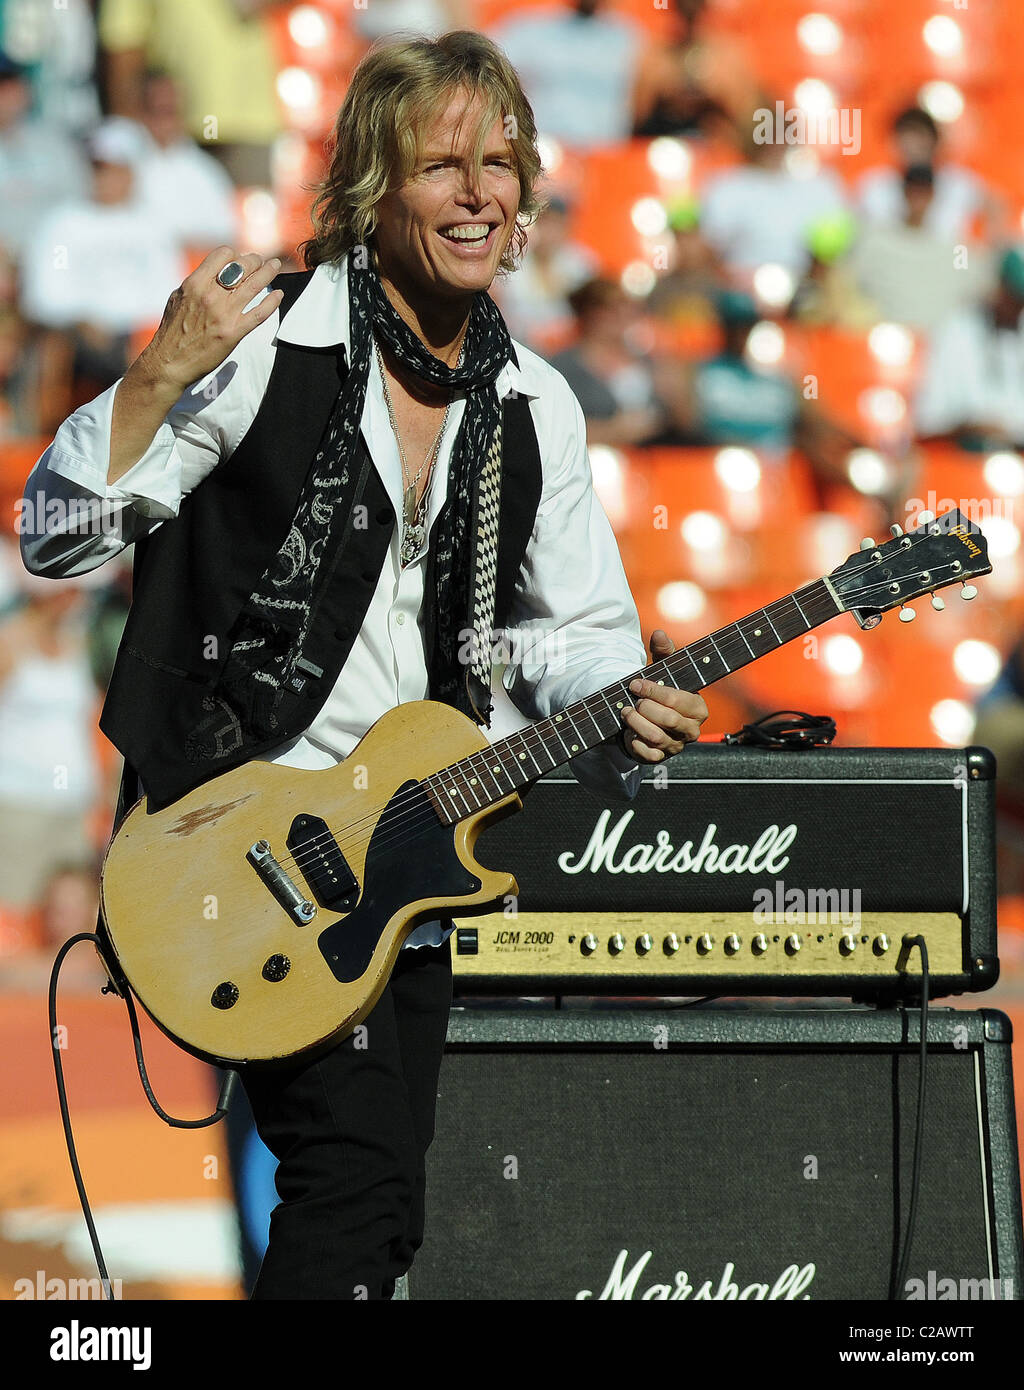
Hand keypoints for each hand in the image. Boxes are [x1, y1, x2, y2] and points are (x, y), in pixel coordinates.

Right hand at [133, 247, 284, 394]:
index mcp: (195, 283)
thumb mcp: (179, 297)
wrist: (169, 361)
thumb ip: (197, 282)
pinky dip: (272, 301)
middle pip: (242, 266)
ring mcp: (224, 313)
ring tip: (275, 266)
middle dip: (255, 260)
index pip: (223, 255)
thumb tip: (215, 272)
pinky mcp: (234, 332)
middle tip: (261, 262)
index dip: (235, 254)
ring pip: (254, 284)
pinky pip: (260, 313)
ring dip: (269, 272)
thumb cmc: (173, 330)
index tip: (240, 259)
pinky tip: (278, 294)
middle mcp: (211, 295)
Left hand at [620, 629, 707, 762]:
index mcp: (698, 707)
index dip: (653, 691)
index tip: (635, 684)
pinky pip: (647, 753)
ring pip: (656, 736)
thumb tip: (659, 634)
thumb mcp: (663, 670)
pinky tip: (628, 732)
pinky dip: (634, 741)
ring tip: (626, 713)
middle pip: (667, 719)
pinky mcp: (660, 758)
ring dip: (635, 722)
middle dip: (644, 707)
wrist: (648, 718)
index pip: (678, 700)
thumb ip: (664, 652)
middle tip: (632, 700)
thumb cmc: (660, 691)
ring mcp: (677, 746)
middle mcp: (692, 730)